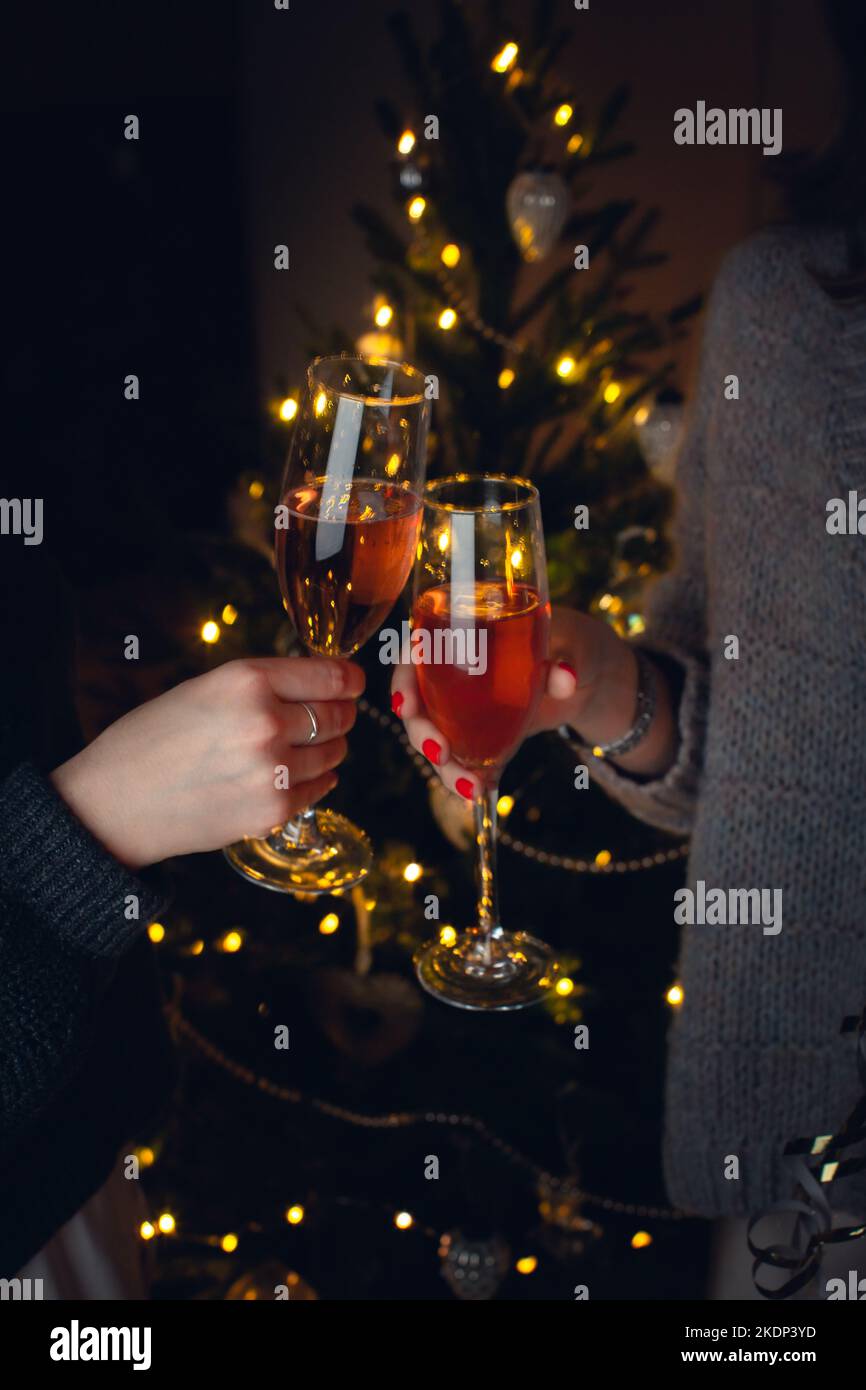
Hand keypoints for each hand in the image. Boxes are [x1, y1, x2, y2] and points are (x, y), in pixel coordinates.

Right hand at [50, 657, 364, 867]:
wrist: (116, 801)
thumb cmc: (153, 739)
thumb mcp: (205, 688)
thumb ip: (262, 685)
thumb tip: (320, 685)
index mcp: (247, 681)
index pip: (332, 677)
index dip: (350, 680)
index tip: (352, 683)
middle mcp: (266, 722)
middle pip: (338, 715)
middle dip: (339, 714)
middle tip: (329, 716)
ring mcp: (274, 770)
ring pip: (334, 754)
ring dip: (327, 749)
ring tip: (301, 748)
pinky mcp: (272, 810)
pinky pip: (319, 789)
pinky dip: (316, 781)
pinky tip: (297, 775)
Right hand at [390, 606, 635, 797]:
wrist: (586, 673)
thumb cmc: (571, 642)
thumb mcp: (572, 645)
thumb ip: (567, 659)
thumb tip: (564, 678)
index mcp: (461, 636)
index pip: (415, 654)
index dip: (403, 680)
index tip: (407, 706)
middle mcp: (453, 673)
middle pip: (419, 703)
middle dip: (421, 733)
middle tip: (441, 753)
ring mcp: (465, 708)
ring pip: (437, 737)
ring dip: (444, 766)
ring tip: (470, 788)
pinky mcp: (483, 735)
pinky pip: (466, 757)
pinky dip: (468, 776)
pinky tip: (481, 793)